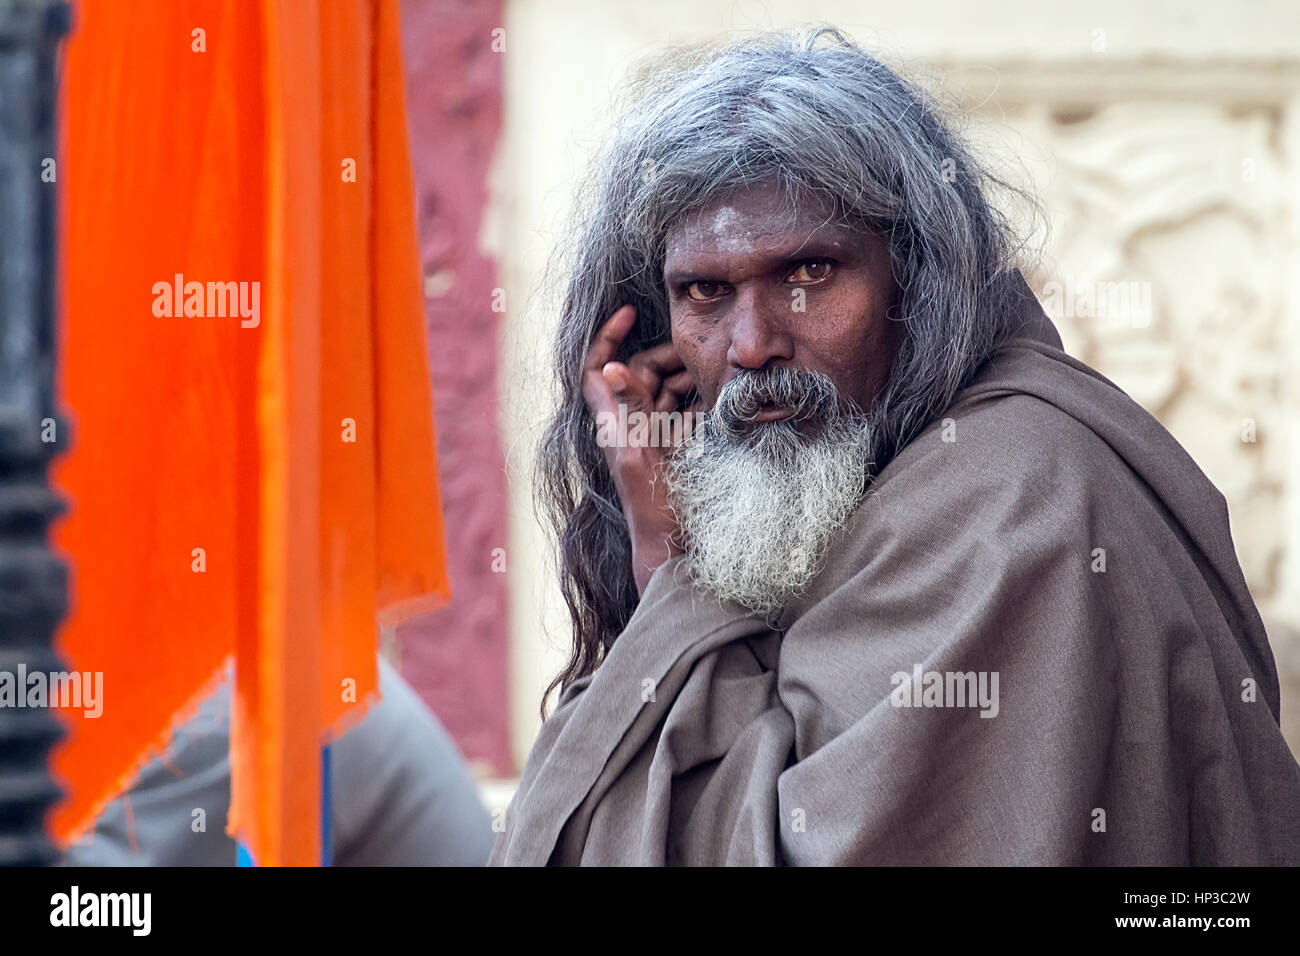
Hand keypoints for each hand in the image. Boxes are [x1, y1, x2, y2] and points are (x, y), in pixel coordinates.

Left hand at [581, 304, 698, 594]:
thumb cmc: (654, 505)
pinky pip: (684, 412)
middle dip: (667, 358)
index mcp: (614, 422)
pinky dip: (699, 402)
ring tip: (714, 375)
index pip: (598, 368)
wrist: (673, 547)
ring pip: (666, 390)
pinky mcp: (674, 448)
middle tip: (699, 356)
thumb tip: (614, 366)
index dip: (608, 337)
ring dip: (688, 378)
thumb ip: (631, 409)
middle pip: (641, 373)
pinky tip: (720, 399)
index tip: (630, 313)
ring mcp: (652, 437)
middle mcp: (630, 425)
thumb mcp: (641, 454)